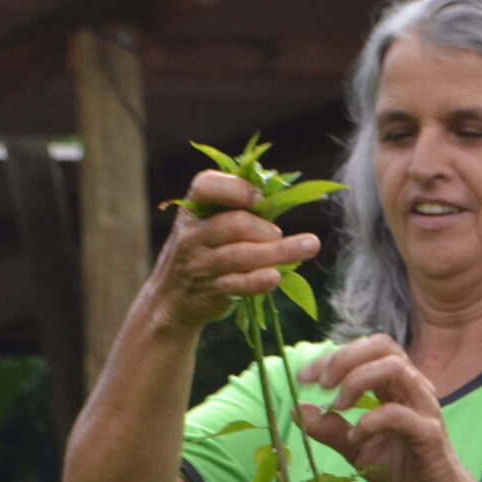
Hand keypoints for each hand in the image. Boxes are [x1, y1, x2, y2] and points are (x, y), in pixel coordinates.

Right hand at [149, 171, 321, 329]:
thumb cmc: (204, 247)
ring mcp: (201, 264)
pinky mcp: (212, 290)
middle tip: (278, 233)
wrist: (172, 296)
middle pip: (234, 225)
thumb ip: (238, 207)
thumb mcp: (208, 221)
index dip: (237, 189)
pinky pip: (238, 284)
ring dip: (279, 251)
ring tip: (309, 246)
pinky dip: (258, 280)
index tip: (259, 199)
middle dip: (264, 228)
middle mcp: (193, 234)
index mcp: (194, 208)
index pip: (206, 186)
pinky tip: (276, 276)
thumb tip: (284, 194)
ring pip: (241, 255)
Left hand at [294, 336, 481, 481]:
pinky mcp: (428, 433)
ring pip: (394, 368)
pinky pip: (399, 414)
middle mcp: (413, 387)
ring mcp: (424, 407)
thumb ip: (330, 429)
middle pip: (382, 346)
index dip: (333, 357)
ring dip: (357, 381)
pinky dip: (370, 420)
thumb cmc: (402, 468)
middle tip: (322, 385)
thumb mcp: (356, 448)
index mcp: (397, 385)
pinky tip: (357, 436)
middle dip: (344, 359)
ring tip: (339, 406)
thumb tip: (299, 410)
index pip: (367, 350)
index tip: (304, 377)